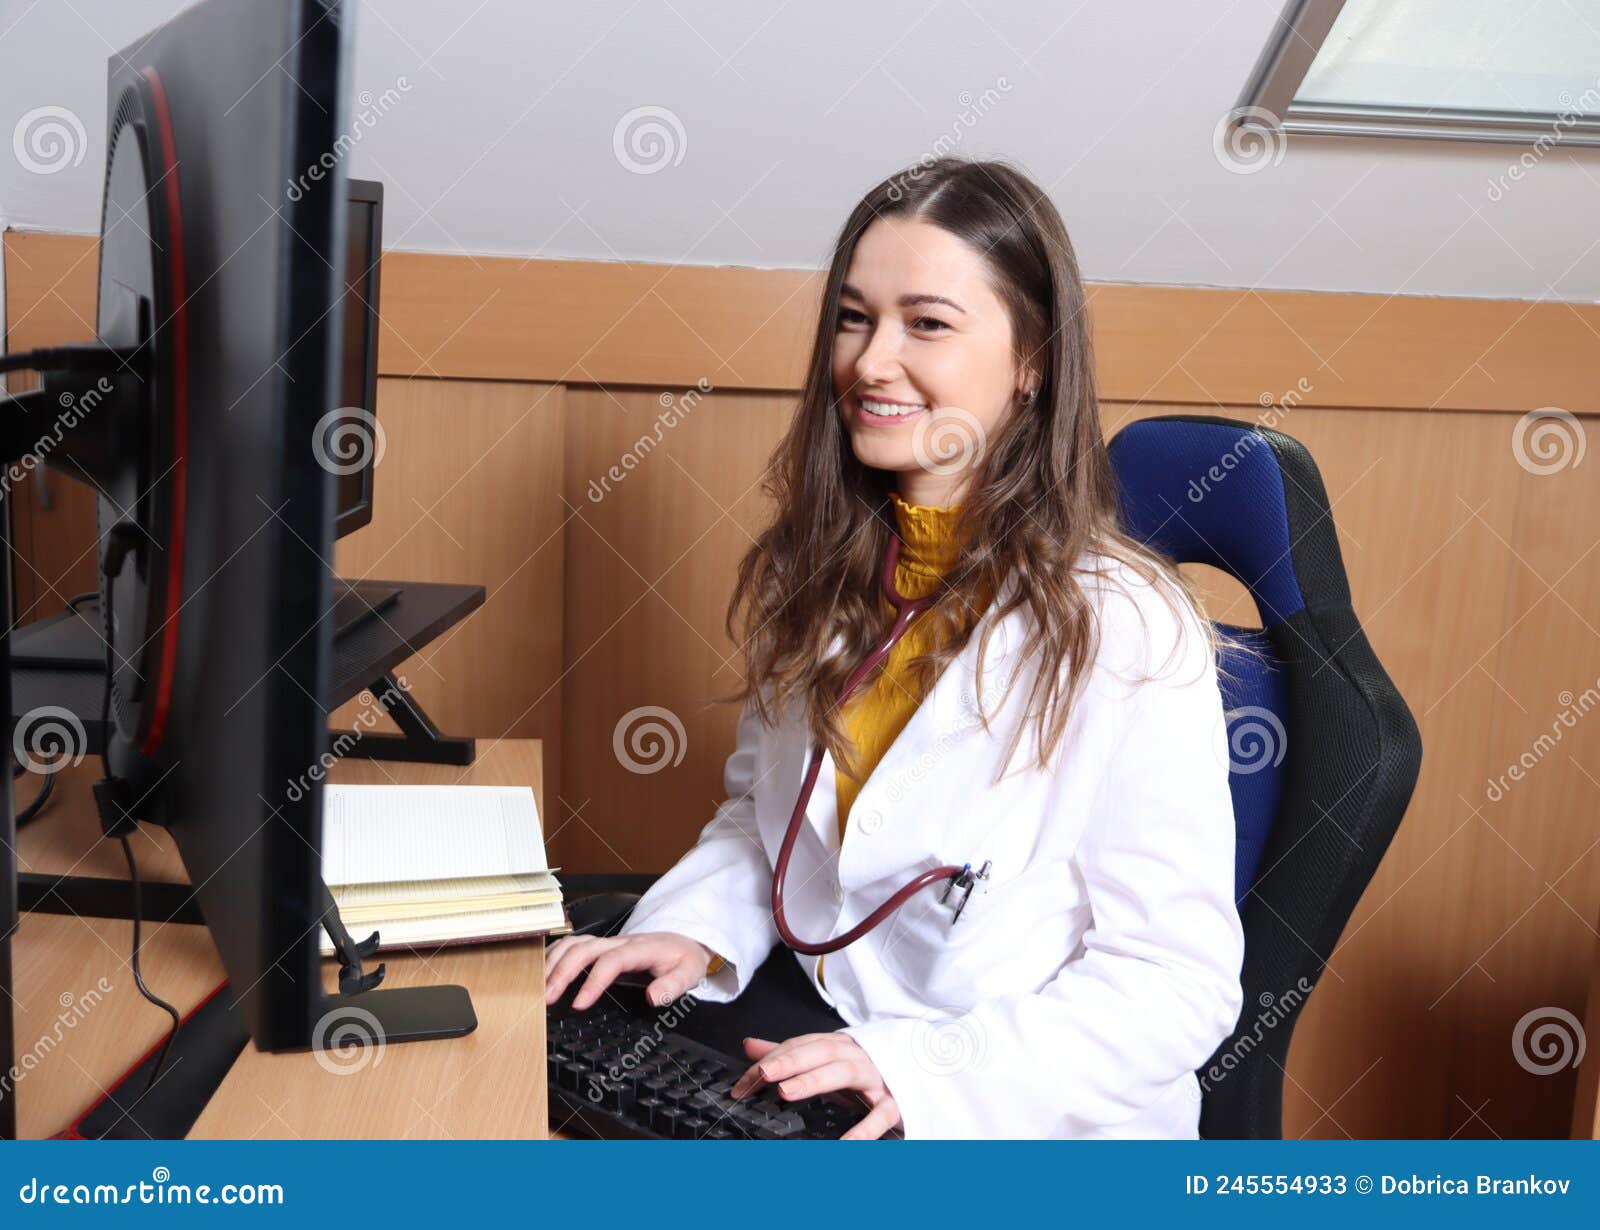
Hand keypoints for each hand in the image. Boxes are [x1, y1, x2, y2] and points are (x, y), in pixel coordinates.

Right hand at [542, 931, 714, 1009]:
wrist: (685, 941)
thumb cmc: (684, 958)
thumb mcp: (689, 973)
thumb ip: (673, 985)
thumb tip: (652, 998)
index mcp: (639, 949)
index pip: (610, 961)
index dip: (592, 982)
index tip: (579, 1004)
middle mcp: (619, 942)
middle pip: (583, 949)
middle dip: (562, 972)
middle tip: (547, 999)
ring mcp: (608, 942)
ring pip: (573, 944)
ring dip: (553, 963)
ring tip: (540, 989)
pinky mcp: (601, 946)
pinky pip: (572, 945)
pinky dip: (554, 956)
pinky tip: (545, 973)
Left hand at [729, 1032, 902, 1139]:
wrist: (918, 1078)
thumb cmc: (863, 1073)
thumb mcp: (825, 1062)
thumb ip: (788, 1055)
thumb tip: (750, 1046)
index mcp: (838, 1046)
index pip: (800, 1046)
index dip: (772, 1060)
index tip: (744, 1082)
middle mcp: (856, 1057)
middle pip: (821, 1052)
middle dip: (790, 1060)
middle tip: (763, 1073)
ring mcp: (876, 1079)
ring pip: (845, 1072)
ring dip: (815, 1080)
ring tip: (787, 1091)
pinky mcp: (894, 1103)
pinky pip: (879, 1115)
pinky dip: (863, 1130)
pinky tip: (844, 1144)